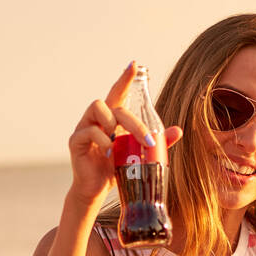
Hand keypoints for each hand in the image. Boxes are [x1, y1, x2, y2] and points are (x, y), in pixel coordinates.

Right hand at [68, 62, 182, 207]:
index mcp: (111, 118)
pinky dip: (103, 142)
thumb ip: (157, 142)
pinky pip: (89, 131)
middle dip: (134, 123)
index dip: (124, 79)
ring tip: (118, 144)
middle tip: (148, 141)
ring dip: (113, 124)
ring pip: (98, 108)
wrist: (96, 191)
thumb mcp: (138, 155)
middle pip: (115, 106)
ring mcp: (84, 127)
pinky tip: (109, 154)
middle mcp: (97, 118)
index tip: (134, 65)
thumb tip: (179, 131)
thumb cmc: (114, 170)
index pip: (118, 92)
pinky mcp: (76, 141)